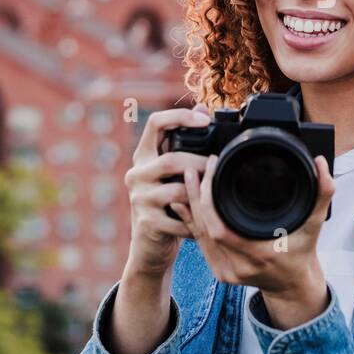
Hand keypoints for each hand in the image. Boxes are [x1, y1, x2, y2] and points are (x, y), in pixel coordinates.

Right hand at [121, 104, 211, 278]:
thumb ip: (183, 143)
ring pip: (177, 190)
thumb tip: (201, 107)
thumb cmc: (167, 204)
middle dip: (199, 163)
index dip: (180, 116)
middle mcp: (136, 174)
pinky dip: (196, 220)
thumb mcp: (172, 172)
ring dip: (200, 194)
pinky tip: (205, 221)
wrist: (150, 246)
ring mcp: (139, 199)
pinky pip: (180, 218)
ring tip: (213, 196)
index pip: (155, 123)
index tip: (205, 120)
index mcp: (144, 156)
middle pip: (170, 159)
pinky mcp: (147, 222)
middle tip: (217, 168)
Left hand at [173, 153, 336, 327]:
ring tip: (188, 177)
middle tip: (196, 168)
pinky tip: (184, 202)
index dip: (210, 196)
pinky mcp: (219, 272)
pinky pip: (199, 244)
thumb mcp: (315, 223)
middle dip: (197, 195)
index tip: (213, 167)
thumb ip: (322, 193)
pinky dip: (191, 221)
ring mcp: (226, 272)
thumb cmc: (302, 251)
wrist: (293, 285)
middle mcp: (240, 266)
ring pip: (198, 235)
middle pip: (205, 228)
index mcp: (260, 254)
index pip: (221, 226)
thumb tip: (321, 163)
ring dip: (190, 205)